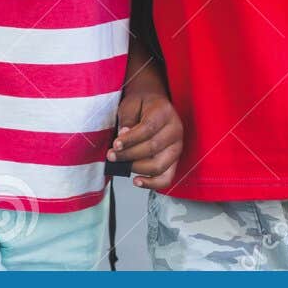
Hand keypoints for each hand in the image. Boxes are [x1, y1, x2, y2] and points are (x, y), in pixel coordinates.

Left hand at [110, 73, 182, 189]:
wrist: (153, 103)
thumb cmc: (141, 105)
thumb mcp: (130, 105)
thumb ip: (128, 120)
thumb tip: (124, 137)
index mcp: (165, 113)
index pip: (148, 129)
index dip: (131, 139)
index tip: (115, 145)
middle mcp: (175, 130)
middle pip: (152, 148)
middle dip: (128, 155)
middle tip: (111, 156)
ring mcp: (177, 146)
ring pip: (158, 165)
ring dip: (136, 168)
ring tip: (120, 165)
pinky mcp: (174, 160)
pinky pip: (166, 178)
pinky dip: (152, 183)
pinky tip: (137, 181)